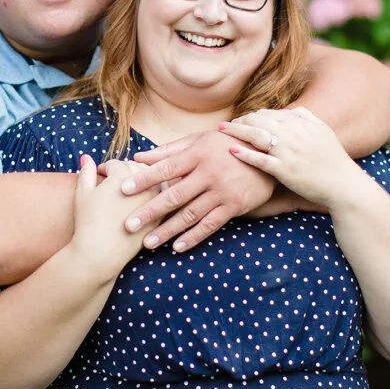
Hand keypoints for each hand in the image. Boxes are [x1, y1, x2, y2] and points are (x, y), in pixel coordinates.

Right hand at [69, 156, 159, 275]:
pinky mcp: (161, 213)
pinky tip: (138, 202)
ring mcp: (155, 198)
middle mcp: (143, 182)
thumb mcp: (83, 193)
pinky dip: (150, 195)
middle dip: (124, 171)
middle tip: (114, 180)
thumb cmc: (88, 222)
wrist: (102, 252)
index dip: (105, 168)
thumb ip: (86, 171)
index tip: (100, 173)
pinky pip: (158, 197)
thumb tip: (86, 156)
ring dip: (140, 181)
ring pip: (150, 181)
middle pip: (135, 168)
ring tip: (127, 190)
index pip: (115, 164)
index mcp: (123, 174)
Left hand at [123, 131, 275, 252]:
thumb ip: (169, 150)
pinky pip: (210, 225)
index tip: (123, 190)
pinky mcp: (234, 206)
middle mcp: (208, 173)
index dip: (144, 180)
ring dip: (168, 230)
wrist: (266, 154)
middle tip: (128, 226)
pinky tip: (178, 247)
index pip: (165, 168)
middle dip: (149, 212)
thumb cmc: (225, 145)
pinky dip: (194, 237)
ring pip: (190, 215)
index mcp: (197, 154)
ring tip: (148, 243)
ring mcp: (221, 191)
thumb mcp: (199, 141)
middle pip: (174, 196)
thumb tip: (138, 157)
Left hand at [219, 107, 362, 211]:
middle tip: (227, 125)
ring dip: (237, 131)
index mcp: (303, 123)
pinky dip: (244, 153)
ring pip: (256, 135)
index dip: (253, 115)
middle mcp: (294, 134)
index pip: (270, 113)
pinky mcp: (285, 170)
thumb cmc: (333, 160)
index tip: (242, 119)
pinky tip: (231, 150)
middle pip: (259, 120)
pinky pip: (260, 159)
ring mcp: (289, 152)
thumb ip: (306, 117)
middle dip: (241, 120)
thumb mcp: (323, 132)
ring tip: (223, 131)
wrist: (344, 185)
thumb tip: (289, 109)